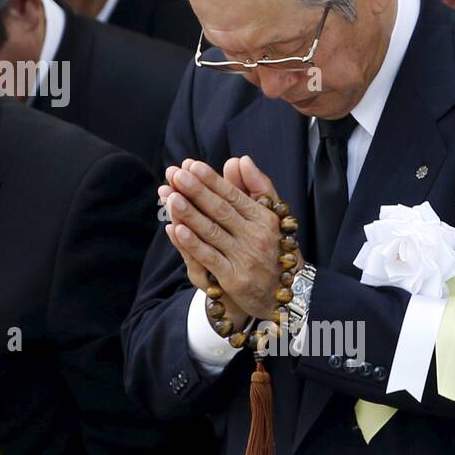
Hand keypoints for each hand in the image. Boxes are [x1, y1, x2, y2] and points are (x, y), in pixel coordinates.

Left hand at [160, 156, 285, 321]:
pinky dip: (192, 244)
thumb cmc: (272, 248)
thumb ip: (256, 187)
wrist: (284, 294)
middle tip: (175, 174)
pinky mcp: (234, 279)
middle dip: (196, 191)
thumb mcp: (270, 216)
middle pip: (220, 210)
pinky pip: (209, 258)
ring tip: (170, 196)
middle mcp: (256, 236)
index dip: (211, 179)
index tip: (191, 165)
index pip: (233, 195)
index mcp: (264, 218)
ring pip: (212, 232)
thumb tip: (240, 160)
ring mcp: (244, 258)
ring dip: (190, 213)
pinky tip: (177, 229)